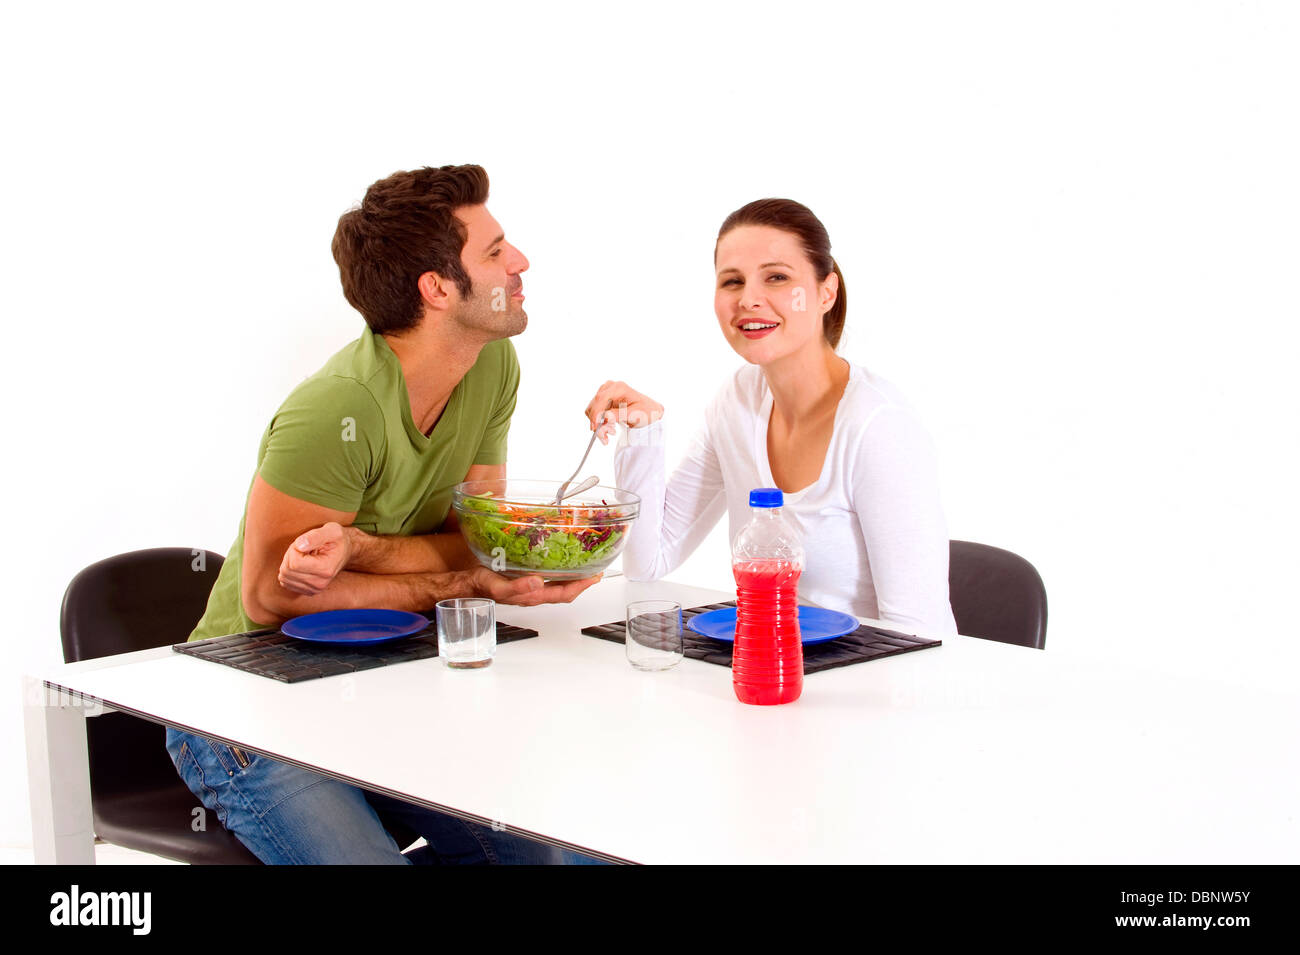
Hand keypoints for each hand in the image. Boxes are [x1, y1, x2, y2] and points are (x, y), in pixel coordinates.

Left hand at [278, 522, 352, 595]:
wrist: (346, 551)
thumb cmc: (337, 539)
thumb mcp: (331, 530)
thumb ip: (315, 536)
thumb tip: (299, 546)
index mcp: (325, 569)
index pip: (294, 563)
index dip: (294, 549)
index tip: (304, 543)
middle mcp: (320, 583)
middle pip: (287, 570)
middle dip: (290, 555)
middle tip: (304, 549)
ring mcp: (314, 590)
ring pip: (284, 577)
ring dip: (289, 563)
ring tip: (304, 556)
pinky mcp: (308, 591)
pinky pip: (286, 583)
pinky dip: (289, 572)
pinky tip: (301, 565)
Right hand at [467, 566, 602, 605]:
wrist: (467, 584)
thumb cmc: (481, 586)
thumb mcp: (497, 586)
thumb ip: (516, 587)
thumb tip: (537, 583)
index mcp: (532, 596)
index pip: (563, 593)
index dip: (581, 586)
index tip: (594, 576)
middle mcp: (535, 592)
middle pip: (565, 590)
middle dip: (582, 582)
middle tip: (596, 571)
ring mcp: (531, 587)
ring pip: (558, 585)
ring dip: (573, 576)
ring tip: (585, 566)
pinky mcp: (526, 579)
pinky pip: (548, 577)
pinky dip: (559, 570)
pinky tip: (561, 563)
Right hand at [583, 380, 663, 445]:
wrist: (649, 411)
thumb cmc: (645, 411)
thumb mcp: (636, 415)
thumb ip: (619, 415)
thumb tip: (606, 417)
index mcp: (619, 388)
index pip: (601, 399)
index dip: (596, 413)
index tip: (595, 428)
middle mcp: (610, 387)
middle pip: (594, 406)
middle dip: (597, 423)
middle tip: (606, 437)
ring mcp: (605, 393)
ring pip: (592, 411)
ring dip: (599, 425)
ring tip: (611, 433)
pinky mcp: (603, 400)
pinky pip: (594, 413)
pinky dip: (599, 424)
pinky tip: (609, 429)